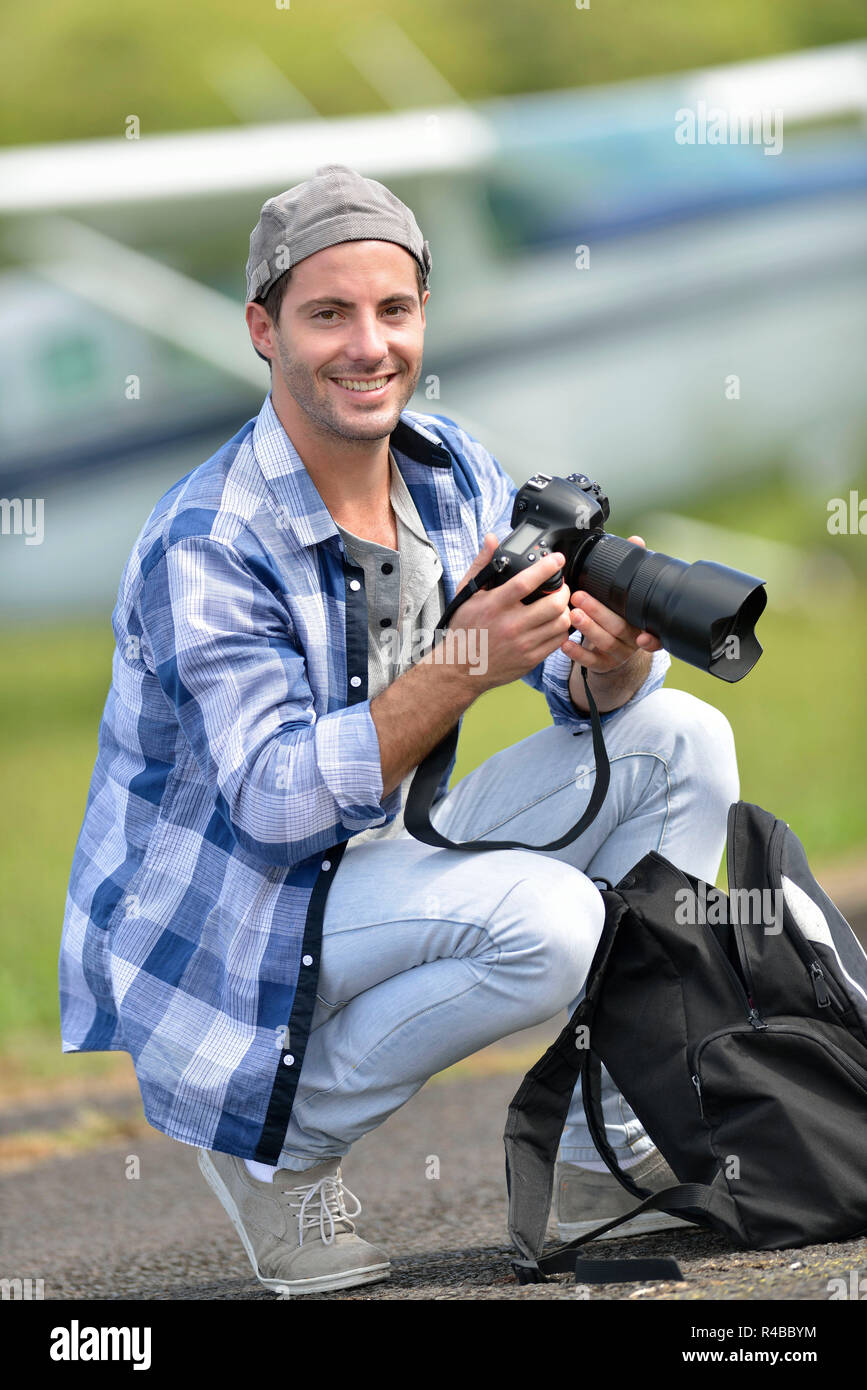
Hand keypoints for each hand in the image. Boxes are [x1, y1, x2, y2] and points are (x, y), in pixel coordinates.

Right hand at [445, 532, 571, 690]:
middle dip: (563, 590)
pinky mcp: (530, 659)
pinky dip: (561, 629)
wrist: (460, 668)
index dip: (546, 568)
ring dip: (565, 610)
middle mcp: (510, 625)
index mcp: (494, 605)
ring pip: (561, 622)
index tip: (557, 559)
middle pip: (553, 604)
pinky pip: (558, 641)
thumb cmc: (464, 629)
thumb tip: (491, 539)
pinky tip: (553, 623)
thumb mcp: (466, 594)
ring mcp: (522, 644)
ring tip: (558, 605)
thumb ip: (481, 565)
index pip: (526, 583)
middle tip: (560, 586)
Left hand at [561, 535, 662, 674]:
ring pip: (604, 643)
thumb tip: (636, 541)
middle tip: (580, 597)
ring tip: (572, 614)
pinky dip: (577, 653)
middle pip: (619, 629)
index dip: (652, 637)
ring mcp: (617, 653)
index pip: (654, 631)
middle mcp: (633, 639)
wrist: (615, 648)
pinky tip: (565, 643)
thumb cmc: (621, 615)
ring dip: (587, 628)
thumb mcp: (628, 595)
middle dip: (599, 613)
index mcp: (643, 622)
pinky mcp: (602, 664)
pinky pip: (590, 661)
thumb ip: (632, 570)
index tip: (643, 634)